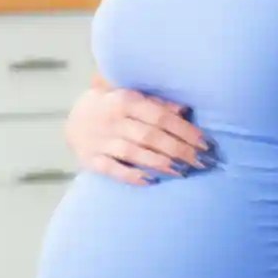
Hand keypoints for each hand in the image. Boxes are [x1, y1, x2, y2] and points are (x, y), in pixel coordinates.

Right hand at [64, 87, 212, 184]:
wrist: (73, 120)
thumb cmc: (112, 107)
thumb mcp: (131, 96)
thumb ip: (157, 103)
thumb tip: (184, 110)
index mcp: (125, 100)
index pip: (160, 117)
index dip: (184, 130)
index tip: (205, 143)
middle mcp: (113, 120)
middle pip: (150, 136)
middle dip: (178, 150)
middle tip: (201, 162)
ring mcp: (100, 140)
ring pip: (134, 153)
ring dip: (160, 163)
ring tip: (182, 172)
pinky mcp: (90, 159)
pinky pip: (112, 169)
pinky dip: (131, 175)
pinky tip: (150, 181)